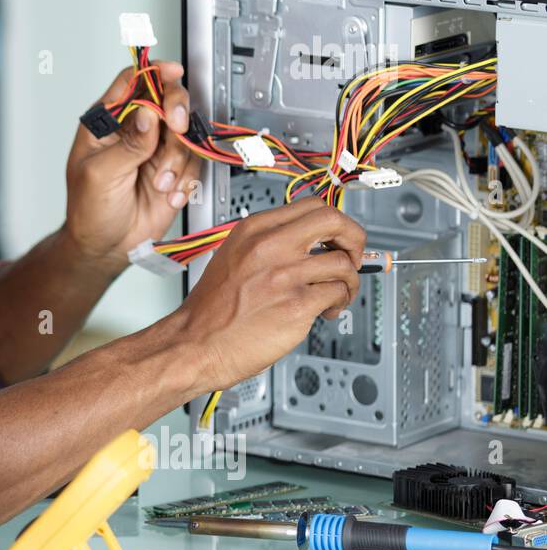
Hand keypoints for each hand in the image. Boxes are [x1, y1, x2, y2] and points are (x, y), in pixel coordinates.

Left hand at [62, 60, 201, 271]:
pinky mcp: (175, 169)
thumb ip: (128, 144)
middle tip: (177, 128)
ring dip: (177, 159)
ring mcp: (156, 149)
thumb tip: (149, 113)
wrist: (106, 246)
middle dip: (176, 111)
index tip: (172, 73)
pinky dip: (186, 178)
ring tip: (160, 182)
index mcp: (106, 122)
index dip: (153, 72)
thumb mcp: (100, 174)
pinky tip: (170, 193)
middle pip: (166, 99)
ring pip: (185, 132)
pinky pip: (194, 161)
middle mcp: (135, 130)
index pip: (132, 83)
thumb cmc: (89, 209)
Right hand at [170, 198, 366, 391]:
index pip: (311, 206)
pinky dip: (339, 303)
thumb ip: (268, 245)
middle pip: (334, 220)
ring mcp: (284, 275)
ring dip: (349, 281)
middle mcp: (269, 247)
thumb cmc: (211, 310)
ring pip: (342, 263)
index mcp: (253, 230)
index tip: (337, 237)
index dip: (334, 222)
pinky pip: (337, 294)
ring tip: (336, 294)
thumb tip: (307, 243)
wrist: (194, 343)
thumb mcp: (232, 257)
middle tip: (353, 255)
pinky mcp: (297, 305)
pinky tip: (326, 311)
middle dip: (354, 238)